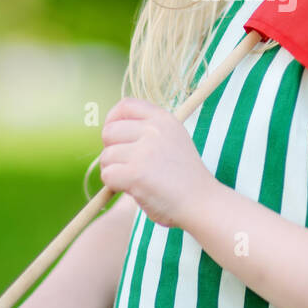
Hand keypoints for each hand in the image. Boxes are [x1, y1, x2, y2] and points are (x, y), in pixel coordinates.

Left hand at [99, 97, 211, 229]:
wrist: (202, 202)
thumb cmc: (185, 177)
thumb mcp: (173, 140)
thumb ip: (148, 131)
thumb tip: (110, 131)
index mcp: (163, 119)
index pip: (125, 105)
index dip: (112, 119)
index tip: (115, 137)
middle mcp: (154, 130)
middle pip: (109, 131)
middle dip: (111, 150)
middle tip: (125, 165)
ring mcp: (144, 151)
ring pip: (106, 156)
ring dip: (113, 171)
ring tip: (133, 180)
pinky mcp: (136, 173)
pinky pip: (107, 175)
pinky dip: (114, 185)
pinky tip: (132, 189)